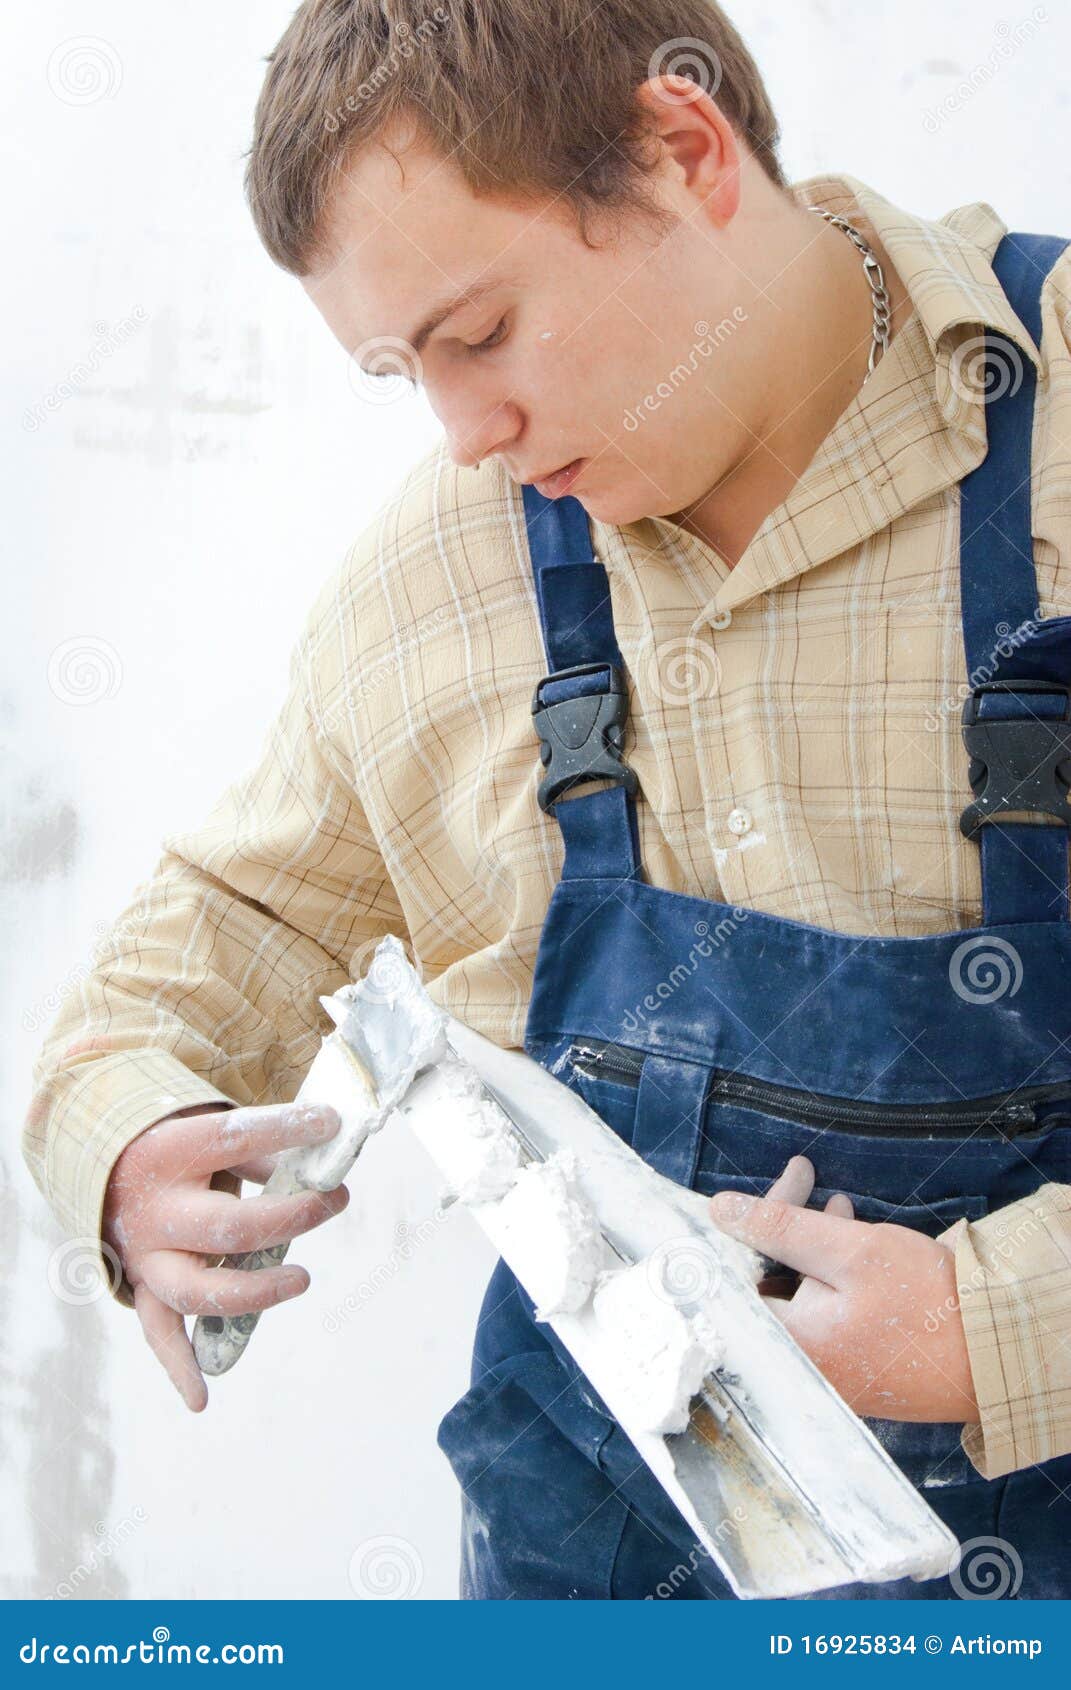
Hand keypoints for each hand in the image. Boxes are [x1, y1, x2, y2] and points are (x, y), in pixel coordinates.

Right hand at [103, 1101, 347, 1411]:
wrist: (100, 1168)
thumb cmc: (178, 1149)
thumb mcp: (209, 1132)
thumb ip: (260, 1151)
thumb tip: (324, 1159)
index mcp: (169, 1153)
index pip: (233, 1138)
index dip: (285, 1129)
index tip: (329, 1123)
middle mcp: (155, 1210)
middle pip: (226, 1225)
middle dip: (289, 1217)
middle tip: (333, 1201)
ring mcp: (146, 1255)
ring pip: (197, 1289)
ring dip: (255, 1291)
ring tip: (302, 1278)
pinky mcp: (145, 1287)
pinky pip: (160, 1332)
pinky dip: (179, 1366)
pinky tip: (201, 1398)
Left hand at [709, 1158, 978, 1422]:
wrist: (994, 1350)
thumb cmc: (927, 1303)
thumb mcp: (851, 1250)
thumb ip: (780, 1228)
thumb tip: (719, 1210)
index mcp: (788, 1344)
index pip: (739, 1274)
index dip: (751, 1221)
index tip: (779, 1180)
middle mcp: (797, 1365)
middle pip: (764, 1281)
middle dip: (782, 1225)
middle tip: (805, 1176)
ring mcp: (824, 1369)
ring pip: (794, 1293)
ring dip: (807, 1245)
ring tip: (837, 1207)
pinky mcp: (849, 1366)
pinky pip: (821, 1311)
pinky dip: (828, 1273)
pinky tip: (847, 1238)